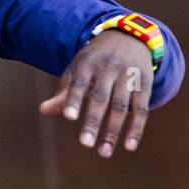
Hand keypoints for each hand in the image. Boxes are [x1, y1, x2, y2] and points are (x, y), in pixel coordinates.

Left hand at [39, 29, 152, 156]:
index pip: (79, 83)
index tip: (68, 117)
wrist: (131, 36)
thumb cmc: (96, 60)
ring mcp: (128, 75)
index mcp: (88, 63)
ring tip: (103, 153)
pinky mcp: (145, 84)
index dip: (73, 99)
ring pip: (121, 106)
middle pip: (100, 97)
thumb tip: (43, 111)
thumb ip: (64, 92)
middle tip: (85, 144)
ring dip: (113, 131)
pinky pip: (141, 109)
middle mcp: (109, 68)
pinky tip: (129, 146)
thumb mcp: (78, 69)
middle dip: (93, 121)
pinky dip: (136, 128)